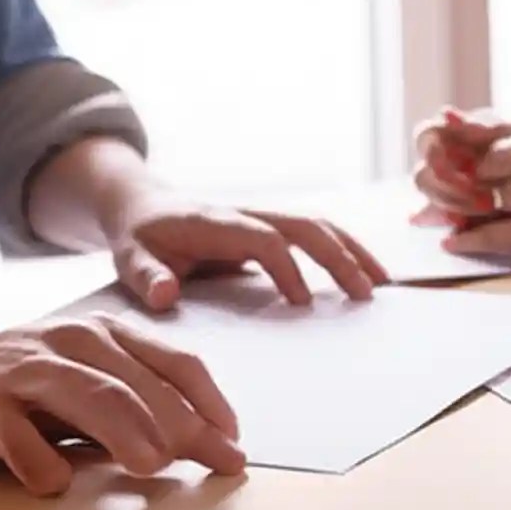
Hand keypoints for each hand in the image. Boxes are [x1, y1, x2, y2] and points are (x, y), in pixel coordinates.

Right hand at [0, 314, 244, 495]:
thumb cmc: (15, 393)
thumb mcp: (80, 389)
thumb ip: (133, 407)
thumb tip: (202, 444)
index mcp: (100, 335)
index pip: (172, 363)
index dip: (210, 403)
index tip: (235, 444)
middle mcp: (65, 342)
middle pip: (136, 382)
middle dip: (183, 425)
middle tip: (217, 463)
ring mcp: (20, 369)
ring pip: (86, 395)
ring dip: (125, 431)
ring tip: (155, 467)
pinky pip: (14, 434)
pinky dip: (36, 461)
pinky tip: (54, 485)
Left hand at [105, 187, 389, 310]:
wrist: (142, 206)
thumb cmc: (139, 238)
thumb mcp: (129, 258)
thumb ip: (145, 277)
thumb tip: (165, 296)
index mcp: (214, 222)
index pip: (264, 238)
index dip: (287, 267)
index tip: (301, 303)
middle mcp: (245, 214)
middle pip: (303, 225)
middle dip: (339, 256)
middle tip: (365, 294)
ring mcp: (260, 218)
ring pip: (317, 224)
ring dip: (351, 250)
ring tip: (381, 284)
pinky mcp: (269, 228)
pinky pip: (313, 234)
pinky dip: (343, 250)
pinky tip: (365, 275)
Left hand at [418, 112, 510, 269]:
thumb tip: (485, 150)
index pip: (487, 130)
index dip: (455, 143)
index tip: (433, 151)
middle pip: (475, 163)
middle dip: (449, 178)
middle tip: (428, 190)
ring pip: (477, 197)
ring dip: (451, 208)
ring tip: (433, 218)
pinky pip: (491, 234)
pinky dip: (466, 239)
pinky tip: (451, 242)